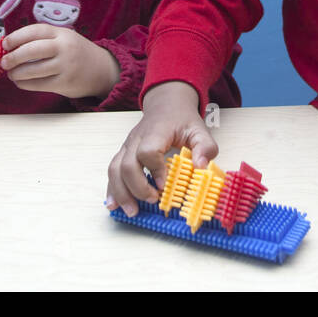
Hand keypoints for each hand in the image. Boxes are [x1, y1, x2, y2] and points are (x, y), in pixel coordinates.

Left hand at [0, 24, 119, 98]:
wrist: (102, 70)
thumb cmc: (77, 53)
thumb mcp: (65, 39)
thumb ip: (44, 40)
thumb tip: (12, 46)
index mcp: (62, 33)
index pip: (35, 31)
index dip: (17, 37)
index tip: (5, 44)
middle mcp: (65, 48)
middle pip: (32, 50)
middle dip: (14, 57)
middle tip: (4, 62)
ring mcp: (66, 66)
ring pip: (34, 69)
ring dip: (17, 73)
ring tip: (11, 74)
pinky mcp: (65, 83)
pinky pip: (40, 84)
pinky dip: (26, 84)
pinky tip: (21, 82)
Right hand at [105, 81, 217, 216]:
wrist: (166, 105)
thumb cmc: (181, 119)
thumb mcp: (199, 129)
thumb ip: (205, 147)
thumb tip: (201, 167)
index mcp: (156, 132)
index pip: (148, 151)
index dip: (155, 170)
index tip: (164, 185)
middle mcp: (137, 139)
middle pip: (127, 164)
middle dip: (137, 188)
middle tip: (153, 200)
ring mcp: (127, 146)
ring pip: (115, 170)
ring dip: (121, 193)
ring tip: (131, 211)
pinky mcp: (123, 154)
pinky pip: (112, 171)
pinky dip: (112, 189)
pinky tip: (114, 205)